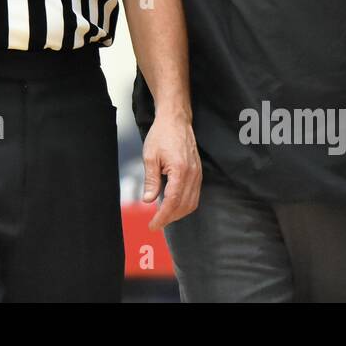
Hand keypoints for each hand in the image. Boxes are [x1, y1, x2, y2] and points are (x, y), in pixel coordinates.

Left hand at [140, 109, 201, 230]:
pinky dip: (184, 204)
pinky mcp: (198, 172)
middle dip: (170, 218)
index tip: (153, 225)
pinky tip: (172, 204)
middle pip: (184, 206)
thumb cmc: (161, 134)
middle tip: (156, 223)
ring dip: (178, 213)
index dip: (163, 217)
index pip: (173, 202)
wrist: (176, 120)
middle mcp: (193, 174)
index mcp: (180, 171)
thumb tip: (148, 201)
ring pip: (191, 202)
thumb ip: (151, 180)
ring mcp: (197, 174)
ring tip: (163, 216)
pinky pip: (194, 195)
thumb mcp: (150, 156)